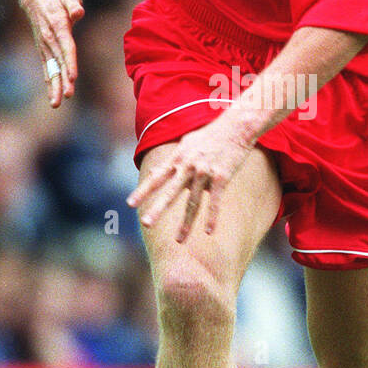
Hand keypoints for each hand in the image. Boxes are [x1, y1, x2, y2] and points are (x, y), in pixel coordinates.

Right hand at [21, 0, 84, 107]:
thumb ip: (73, 5)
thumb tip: (78, 12)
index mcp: (58, 28)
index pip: (66, 47)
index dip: (70, 62)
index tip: (73, 77)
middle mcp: (50, 40)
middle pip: (59, 63)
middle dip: (63, 80)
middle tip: (68, 95)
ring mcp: (45, 47)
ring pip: (51, 69)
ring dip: (54, 87)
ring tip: (56, 104)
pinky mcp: (43, 52)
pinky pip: (47, 69)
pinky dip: (49, 83)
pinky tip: (53, 97)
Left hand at [127, 116, 253, 242]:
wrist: (237, 127)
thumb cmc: (211, 135)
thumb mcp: (187, 143)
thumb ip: (173, 160)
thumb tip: (157, 172)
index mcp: (178, 158)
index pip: (156, 177)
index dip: (143, 191)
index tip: (130, 204)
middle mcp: (188, 166)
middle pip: (170, 192)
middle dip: (158, 208)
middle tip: (146, 224)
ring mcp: (205, 172)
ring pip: (193, 203)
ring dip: (186, 224)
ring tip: (179, 241)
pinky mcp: (222, 177)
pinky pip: (215, 202)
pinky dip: (212, 217)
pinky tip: (209, 232)